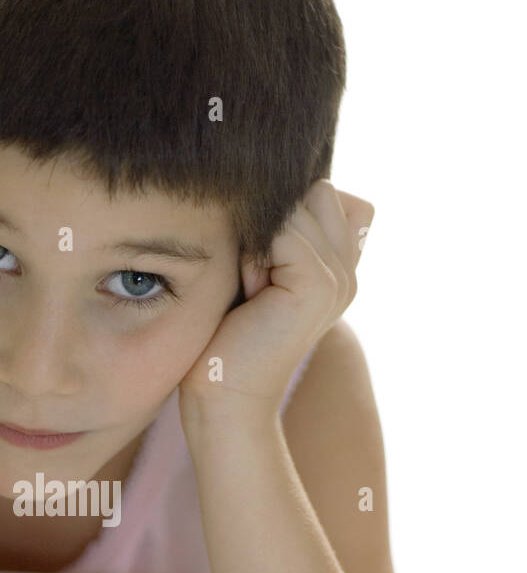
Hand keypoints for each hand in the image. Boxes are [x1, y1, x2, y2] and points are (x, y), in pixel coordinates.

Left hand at [178, 180, 373, 429]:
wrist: (224, 397)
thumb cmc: (224, 337)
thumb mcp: (252, 271)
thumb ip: (278, 230)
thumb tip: (274, 175)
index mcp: (339, 264)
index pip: (323, 192)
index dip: (281, 216)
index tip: (258, 268)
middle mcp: (348, 268)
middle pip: (313, 190)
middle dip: (270, 223)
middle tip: (252, 280)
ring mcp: (340, 277)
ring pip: (298, 204)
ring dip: (258, 239)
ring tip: (251, 288)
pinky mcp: (319, 284)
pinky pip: (282, 229)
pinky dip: (253, 254)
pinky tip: (249, 292)